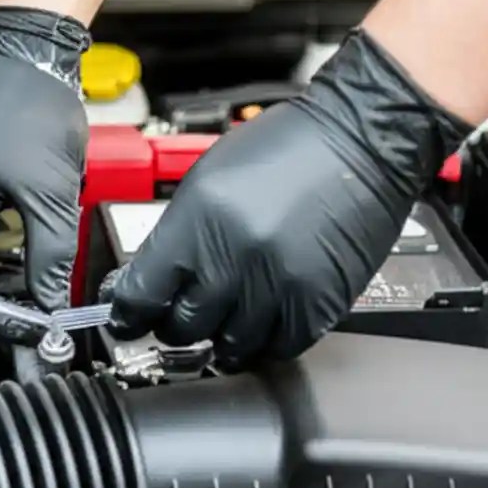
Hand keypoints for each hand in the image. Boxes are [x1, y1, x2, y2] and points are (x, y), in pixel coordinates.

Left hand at [108, 29, 469, 368]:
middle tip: (183, 312)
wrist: (361, 139)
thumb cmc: (286, 149)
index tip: (126, 320)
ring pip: (229, 347)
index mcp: (198, 225)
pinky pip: (279, 348)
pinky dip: (267, 340)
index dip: (127, 313)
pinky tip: (265, 318)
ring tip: (228, 313)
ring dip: (222, 336)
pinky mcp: (318, 304)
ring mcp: (277, 287)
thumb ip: (175, 237)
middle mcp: (234, 260)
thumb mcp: (207, 181)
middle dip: (175, 324)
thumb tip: (144, 282)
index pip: (140, 295)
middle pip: (181, 328)